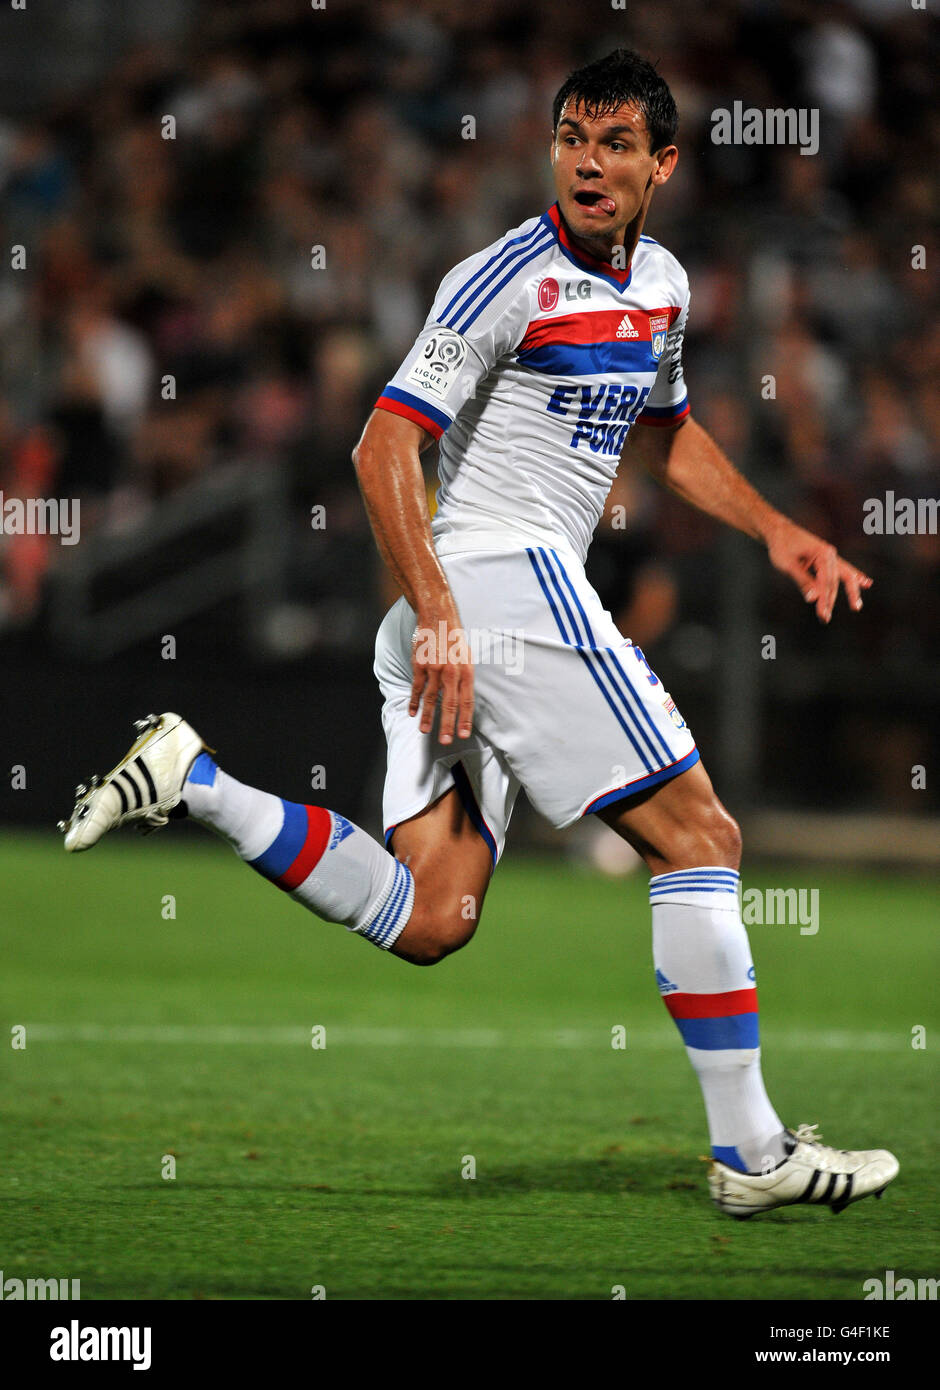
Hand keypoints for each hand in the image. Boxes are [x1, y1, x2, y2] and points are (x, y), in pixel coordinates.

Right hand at [409, 610, 474, 743]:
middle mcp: (451, 672)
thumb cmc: (453, 637)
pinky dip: (413, 701)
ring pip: (431, 699)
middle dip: (447, 725)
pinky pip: (416, 688)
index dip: (464, 720)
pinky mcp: (419, 665)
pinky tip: (411, 712)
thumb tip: (462, 698)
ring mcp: (434, 669)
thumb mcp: (466, 656)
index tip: (462, 734)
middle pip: (449, 704)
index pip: (467, 701)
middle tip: (444, 741)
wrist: (437, 616)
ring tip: (425, 731)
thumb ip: (464, 677)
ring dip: (427, 717)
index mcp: (466, 671)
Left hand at [766, 519, 871, 623]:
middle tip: (825, 618)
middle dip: (831, 600)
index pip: (826, 581)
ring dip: (849, 592)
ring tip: (856, 607)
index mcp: (822, 553)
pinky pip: (844, 569)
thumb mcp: (787, 564)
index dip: (824, 599)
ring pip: (843, 576)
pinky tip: (866, 583)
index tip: (822, 614)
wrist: (778, 530)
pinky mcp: (827, 559)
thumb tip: (813, 598)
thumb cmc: (781, 546)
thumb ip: (802, 580)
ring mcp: (830, 556)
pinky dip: (855, 576)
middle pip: (835, 581)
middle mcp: (830, 554)